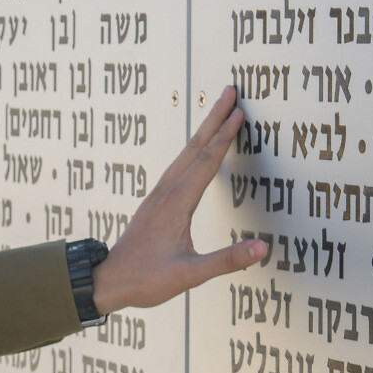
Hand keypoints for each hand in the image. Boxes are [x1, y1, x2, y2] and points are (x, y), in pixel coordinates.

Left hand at [90, 86, 265, 314]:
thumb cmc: (146, 279)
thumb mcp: (189, 274)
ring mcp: (158, 195)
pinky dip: (193, 148)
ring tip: (218, 110)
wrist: (109, 281)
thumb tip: (262, 248)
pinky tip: (197, 149)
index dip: (225, 136)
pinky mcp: (155, 201)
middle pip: (194, 147)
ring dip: (203, 129)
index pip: (206, 162)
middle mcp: (166, 192)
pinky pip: (178, 165)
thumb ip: (226, 261)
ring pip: (184, 153)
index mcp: (176, 204)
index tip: (239, 112)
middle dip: (214, 117)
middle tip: (230, 91)